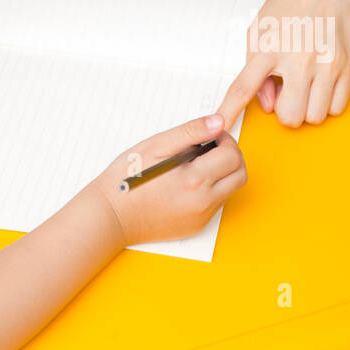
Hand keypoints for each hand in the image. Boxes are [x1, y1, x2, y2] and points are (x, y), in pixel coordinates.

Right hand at [93, 113, 245, 245]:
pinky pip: (216, 204)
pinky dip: (210, 189)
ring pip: (230, 190)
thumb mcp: (155, 145)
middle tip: (210, 147)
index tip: (210, 135)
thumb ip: (190, 132)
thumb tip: (218, 122)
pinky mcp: (196, 227)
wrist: (109, 217)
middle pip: (240, 176)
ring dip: (222, 173)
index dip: (225, 140)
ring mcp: (201, 218)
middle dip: (231, 156)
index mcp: (194, 180)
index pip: (232, 156)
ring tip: (194, 164)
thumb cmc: (126, 178)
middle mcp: (203, 203)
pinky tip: (186, 183)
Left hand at [216, 0, 349, 128]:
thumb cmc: (288, 3)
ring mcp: (327, 64)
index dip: (230, 111)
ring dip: (307, 108)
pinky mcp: (348, 66)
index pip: (243, 88)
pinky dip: (327, 102)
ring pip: (315, 117)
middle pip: (290, 116)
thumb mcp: (259, 30)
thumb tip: (267, 105)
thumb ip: (255, 70)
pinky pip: (337, 108)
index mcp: (269, 48)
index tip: (219, 126)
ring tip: (304, 84)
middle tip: (285, 90)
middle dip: (285, 111)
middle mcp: (299, 59)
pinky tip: (321, 82)